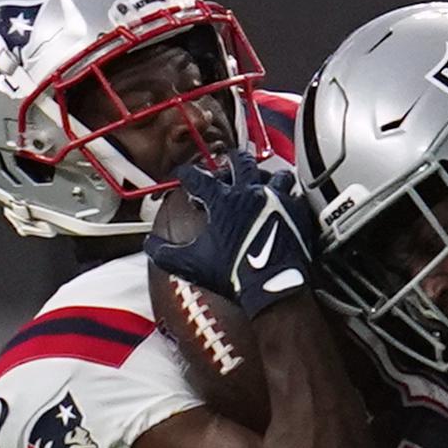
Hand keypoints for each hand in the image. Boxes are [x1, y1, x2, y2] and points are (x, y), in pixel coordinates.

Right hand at [147, 150, 312, 318]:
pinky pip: (296, 194)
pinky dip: (290, 196)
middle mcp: (250, 193)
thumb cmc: (233, 274)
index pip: (198, 178)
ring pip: (274, 173)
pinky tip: (287, 201)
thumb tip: (150, 244)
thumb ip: (165, 253)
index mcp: (222, 201)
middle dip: (231, 161)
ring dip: (265, 175)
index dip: (187, 174)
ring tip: (261, 180)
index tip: (184, 175)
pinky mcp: (297, 211)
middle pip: (239, 162)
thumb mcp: (191, 264)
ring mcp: (277, 199)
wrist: (273, 286)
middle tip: (227, 165)